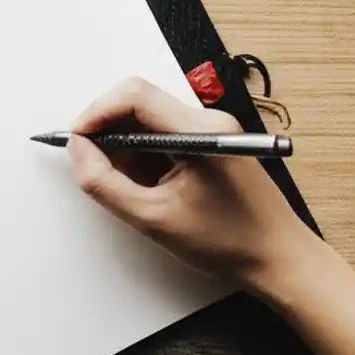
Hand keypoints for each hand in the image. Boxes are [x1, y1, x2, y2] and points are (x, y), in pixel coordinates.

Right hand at [65, 77, 321, 296]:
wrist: (279, 259)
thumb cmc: (230, 242)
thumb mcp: (153, 218)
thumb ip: (105, 183)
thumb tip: (78, 152)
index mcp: (201, 131)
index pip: (134, 95)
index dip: (95, 114)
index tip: (76, 141)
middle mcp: (208, 120)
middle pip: (137, 103)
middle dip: (106, 132)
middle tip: (93, 168)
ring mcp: (210, 130)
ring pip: (146, 120)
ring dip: (123, 148)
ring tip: (130, 189)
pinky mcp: (208, 143)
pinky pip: (161, 136)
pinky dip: (141, 157)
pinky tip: (148, 189)